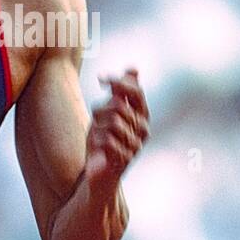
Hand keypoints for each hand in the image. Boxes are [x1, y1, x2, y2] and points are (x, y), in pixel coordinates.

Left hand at [84, 67, 149, 186]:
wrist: (99, 171)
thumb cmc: (105, 139)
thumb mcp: (110, 111)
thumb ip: (122, 90)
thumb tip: (134, 68)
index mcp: (142, 116)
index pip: (135, 92)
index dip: (118, 82)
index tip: (100, 78)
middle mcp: (143, 129)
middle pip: (118, 106)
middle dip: (100, 110)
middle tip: (96, 122)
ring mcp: (135, 145)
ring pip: (111, 122)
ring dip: (97, 127)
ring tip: (97, 136)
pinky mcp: (124, 159)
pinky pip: (106, 140)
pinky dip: (97, 141)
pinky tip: (98, 148)